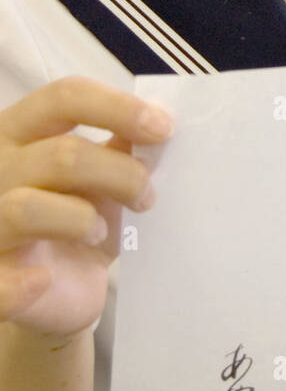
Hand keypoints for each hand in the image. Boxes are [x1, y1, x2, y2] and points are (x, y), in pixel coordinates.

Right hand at [0, 77, 173, 340]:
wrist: (54, 292)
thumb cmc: (75, 223)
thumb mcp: (100, 179)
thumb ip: (121, 147)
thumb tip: (161, 118)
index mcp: (20, 131)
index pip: (65, 98)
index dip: (118, 107)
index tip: (163, 128)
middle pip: (62, 155)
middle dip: (121, 174)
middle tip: (147, 197)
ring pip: (28, 208)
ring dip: (80, 220)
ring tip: (99, 233)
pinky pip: (0, 282)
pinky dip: (24, 283)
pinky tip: (44, 278)